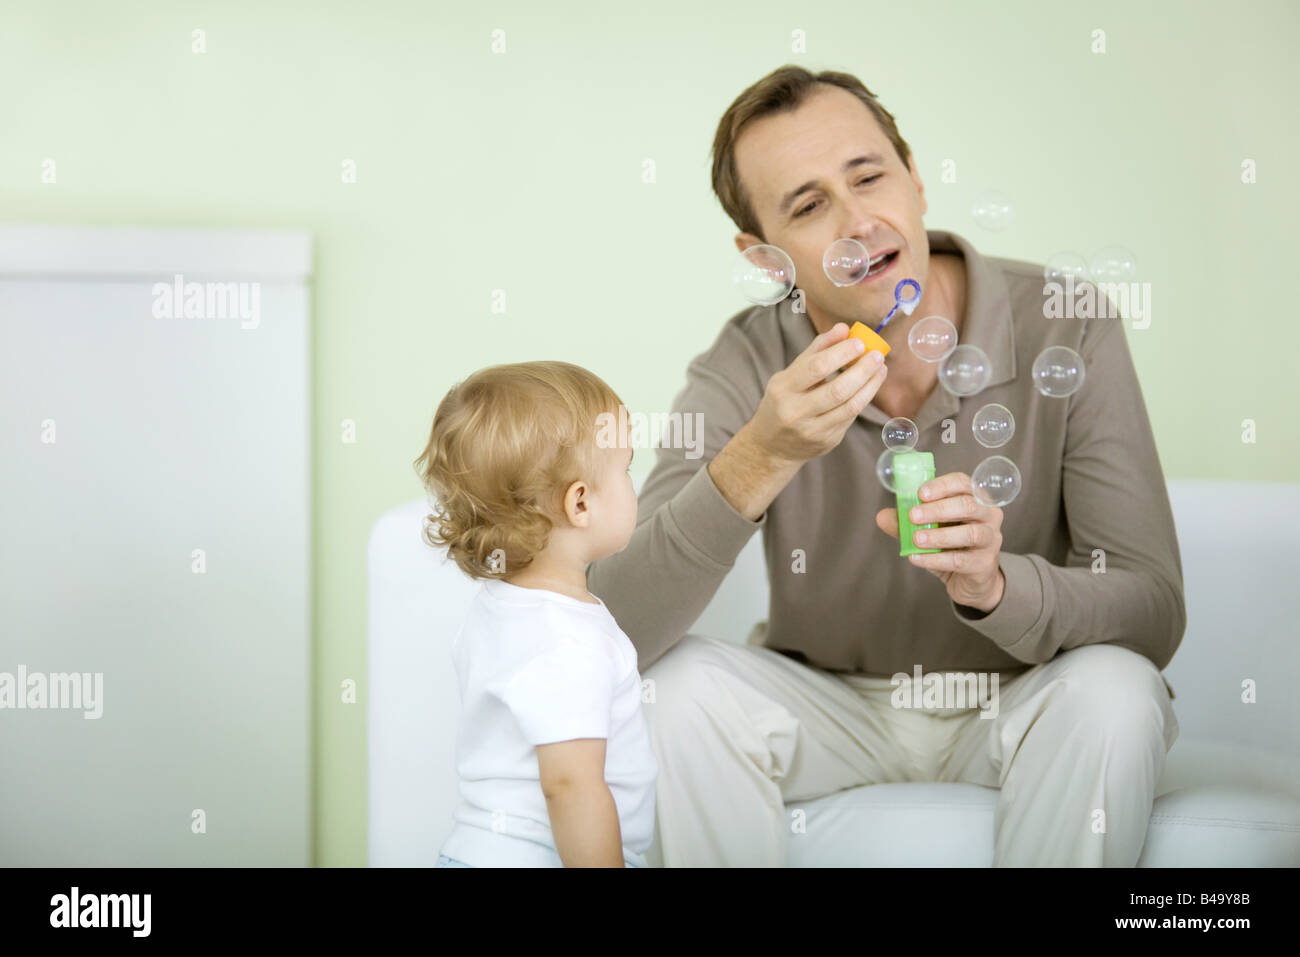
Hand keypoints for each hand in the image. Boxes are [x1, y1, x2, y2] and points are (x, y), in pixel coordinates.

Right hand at [747, 322, 887, 465]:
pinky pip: (850, 417)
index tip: (860, 343)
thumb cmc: (783, 401)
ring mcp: (812, 430)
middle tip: (877, 356)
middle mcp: (795, 412)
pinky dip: (863, 399)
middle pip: (837, 389)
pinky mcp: (827, 441)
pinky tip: (870, 386)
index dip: (842, 353)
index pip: (816, 368)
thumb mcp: (789, 375)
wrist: (771, 446)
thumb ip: (816, 351)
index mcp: (783, 389)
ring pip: (850, 406)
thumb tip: (843, 328)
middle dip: (862, 370)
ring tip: (880, 369)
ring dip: (870, 385)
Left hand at [875, 471, 1005, 612]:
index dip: (941, 486)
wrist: (969, 580)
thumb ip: (906, 522)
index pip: (962, 483)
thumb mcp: (928, 530)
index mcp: (974, 498)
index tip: (920, 493)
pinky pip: (961, 560)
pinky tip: (917, 558)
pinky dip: (936, 559)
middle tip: (913, 516)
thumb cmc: (951, 546)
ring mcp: (991, 539)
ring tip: (916, 539)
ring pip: (970, 533)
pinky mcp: (985, 564)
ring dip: (939, 535)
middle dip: (938, 509)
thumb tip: (881, 516)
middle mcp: (989, 515)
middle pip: (968, 505)